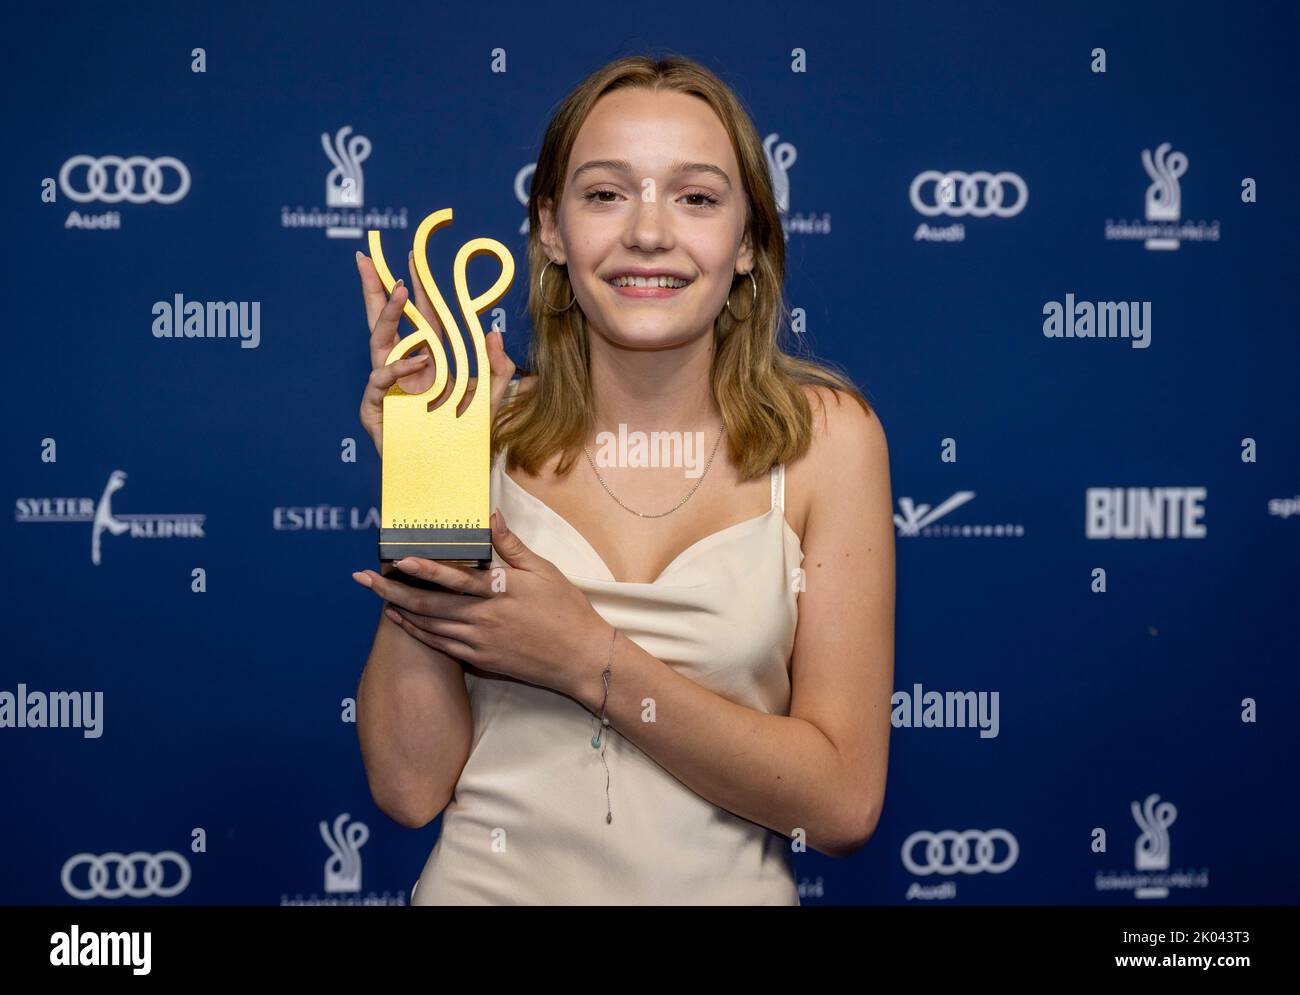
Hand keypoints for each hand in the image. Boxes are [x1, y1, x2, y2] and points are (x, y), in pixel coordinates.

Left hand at [351, 509, 612, 699]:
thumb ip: (512, 546)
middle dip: (392, 592)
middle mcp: (484, 619)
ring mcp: (480, 643)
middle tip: (365, 580)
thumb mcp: (544, 571)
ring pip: (430, 627)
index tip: (397, 558)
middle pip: (428, 605)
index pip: (453, 578)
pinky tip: (406, 622)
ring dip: (400, 612)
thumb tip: (491, 517)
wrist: (580, 658)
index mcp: (500, 592)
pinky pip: (442, 647)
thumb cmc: (566, 610)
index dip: (422, 569)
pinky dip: (419, 633)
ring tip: (378, 599)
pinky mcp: (481, 662)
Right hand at [355, 249, 516, 457]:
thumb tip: (493, 332)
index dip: (414, 290)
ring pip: (378, 344)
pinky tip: (419, 363)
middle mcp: (404, 371)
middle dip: (374, 289)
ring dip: (387, 315)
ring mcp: (386, 390)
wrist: (453, 478)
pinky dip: (399, 369)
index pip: (418, 319)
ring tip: (402, 292)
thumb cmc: (468, 442)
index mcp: (428, 363)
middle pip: (384, 322)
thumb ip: (499, 369)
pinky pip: (380, 382)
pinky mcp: (375, 411)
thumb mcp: (492, 402)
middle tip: (368, 260)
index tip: (411, 260)